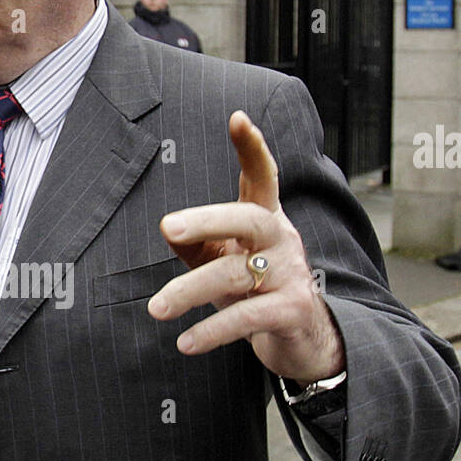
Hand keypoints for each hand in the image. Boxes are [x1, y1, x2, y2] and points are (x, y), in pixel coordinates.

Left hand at [147, 110, 344, 384]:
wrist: (304, 340)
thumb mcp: (222, 263)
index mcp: (264, 220)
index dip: (252, 148)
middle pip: (247, 218)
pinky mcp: (293, 310)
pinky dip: (213, 331)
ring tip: (156, 309)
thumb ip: (195, 244)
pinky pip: (247, 317)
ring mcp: (291, 273)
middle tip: (168, 227)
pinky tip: (186, 343)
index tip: (237, 118)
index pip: (262, 177)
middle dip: (207, 219)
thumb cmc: (253, 290)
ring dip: (190, 292)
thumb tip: (166, 227)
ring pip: (234, 275)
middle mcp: (281, 239)